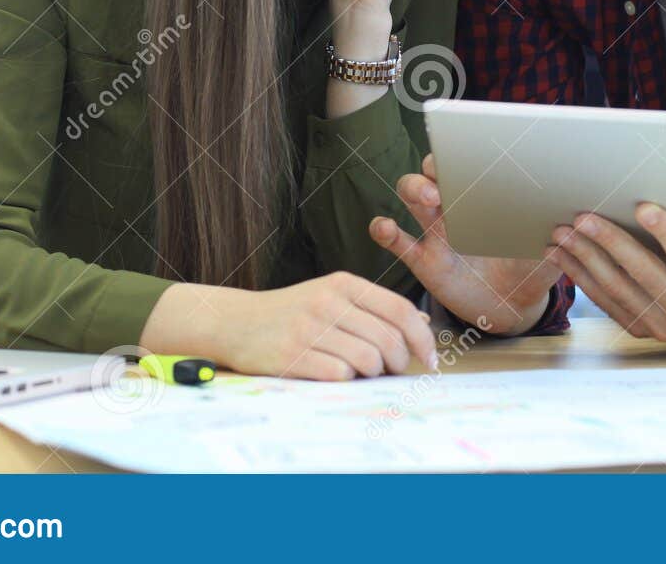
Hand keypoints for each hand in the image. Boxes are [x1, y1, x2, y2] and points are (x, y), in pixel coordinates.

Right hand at [140, 272, 437, 380]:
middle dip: (399, 362)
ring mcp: (308, 329)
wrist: (235, 322)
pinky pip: (339, 375)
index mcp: (343, 284)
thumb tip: (422, 321)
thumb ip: (374, 307)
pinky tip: (337, 376)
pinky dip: (346, 381)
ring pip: (368, 360)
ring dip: (373, 374)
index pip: (399, 309)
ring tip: (362, 373)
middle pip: (388, 339)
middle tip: (392, 372)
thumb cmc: (292, 312)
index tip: (430, 359)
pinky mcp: (291, 356)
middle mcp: (328, 302)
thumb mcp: (332, 296)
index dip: (422, 337)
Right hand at [369, 153, 561, 335]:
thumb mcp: (550, 249)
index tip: (468, 146)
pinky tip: (384, 227)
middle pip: (434, 170)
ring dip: (414, 189)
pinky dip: (385, 232)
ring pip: (412, 196)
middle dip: (436, 166)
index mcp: (487, 195)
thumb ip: (556, 234)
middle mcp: (458, 206)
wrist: (516, 308)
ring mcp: (437, 232)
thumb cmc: (533, 268)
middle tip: (447, 178)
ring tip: (427, 198)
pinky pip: (399, 242)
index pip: (469, 160)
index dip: (463, 148)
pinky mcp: (425, 261)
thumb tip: (572, 218)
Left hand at [548, 194, 665, 340]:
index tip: (642, 207)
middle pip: (643, 272)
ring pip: (617, 288)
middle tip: (582, 217)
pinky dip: (582, 277)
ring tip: (562, 234)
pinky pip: (606, 301)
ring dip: (585, 259)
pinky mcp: (641, 329)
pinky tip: (562, 256)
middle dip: (610, 242)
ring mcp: (662, 326)